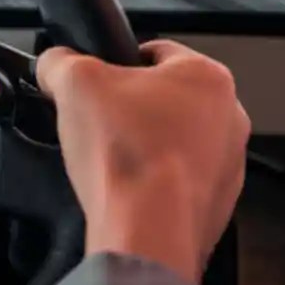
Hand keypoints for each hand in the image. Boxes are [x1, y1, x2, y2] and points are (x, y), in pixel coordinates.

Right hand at [35, 40, 249, 284]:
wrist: (147, 232)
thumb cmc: (128, 157)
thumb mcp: (75, 83)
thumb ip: (61, 61)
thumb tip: (54, 63)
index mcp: (207, 76)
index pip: (154, 52)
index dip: (116, 65)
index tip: (97, 84)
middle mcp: (229, 117)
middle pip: (166, 99)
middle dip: (131, 109)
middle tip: (100, 124)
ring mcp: (228, 164)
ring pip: (175, 141)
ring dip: (146, 146)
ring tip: (113, 160)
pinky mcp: (217, 202)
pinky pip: (179, 182)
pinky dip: (155, 183)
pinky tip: (128, 189)